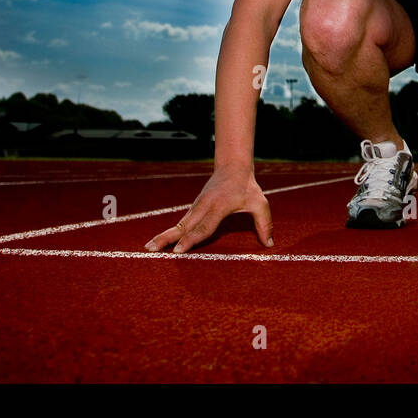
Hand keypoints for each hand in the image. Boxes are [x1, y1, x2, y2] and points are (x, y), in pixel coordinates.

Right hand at [144, 169, 273, 252]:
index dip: (191, 239)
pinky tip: (159, 241)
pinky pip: (181, 223)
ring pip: (179, 224)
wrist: (233, 166)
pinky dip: (169, 232)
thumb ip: (265, 223)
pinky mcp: (194, 208)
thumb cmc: (247, 186)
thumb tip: (269, 244)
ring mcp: (197, 207)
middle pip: (184, 226)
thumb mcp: (260, 203)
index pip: (204, 226)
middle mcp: (204, 207)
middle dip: (167, 239)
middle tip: (151, 250)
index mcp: (219, 206)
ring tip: (148, 248)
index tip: (178, 250)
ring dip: (163, 236)